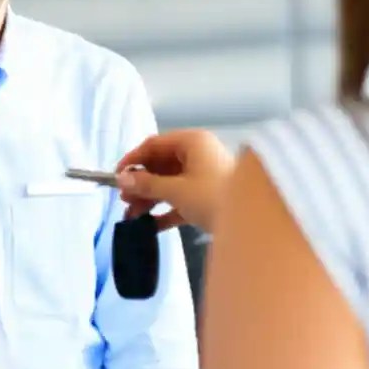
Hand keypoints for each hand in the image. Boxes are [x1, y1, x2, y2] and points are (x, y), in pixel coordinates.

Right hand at [114, 129, 235, 230]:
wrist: (252, 222)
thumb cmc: (213, 197)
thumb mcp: (176, 190)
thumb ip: (146, 185)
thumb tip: (121, 180)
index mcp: (192, 142)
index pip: (154, 144)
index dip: (133, 160)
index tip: (116, 177)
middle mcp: (198, 155)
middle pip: (160, 165)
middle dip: (140, 184)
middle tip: (123, 200)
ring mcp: (204, 176)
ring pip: (169, 184)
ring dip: (150, 199)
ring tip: (131, 216)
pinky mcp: (207, 198)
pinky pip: (180, 200)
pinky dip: (165, 211)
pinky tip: (150, 226)